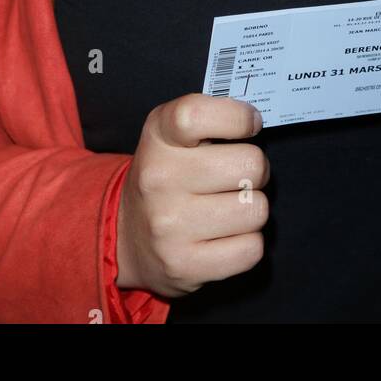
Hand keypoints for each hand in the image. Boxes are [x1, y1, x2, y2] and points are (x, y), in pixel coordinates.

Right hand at [115, 94, 268, 298]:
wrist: (124, 234)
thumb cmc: (164, 175)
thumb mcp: (171, 133)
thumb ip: (209, 118)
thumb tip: (254, 121)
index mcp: (158, 137)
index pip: (198, 114)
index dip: (238, 118)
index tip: (249, 125)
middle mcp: (159, 179)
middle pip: (250, 164)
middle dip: (255, 170)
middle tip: (237, 176)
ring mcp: (169, 226)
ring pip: (256, 209)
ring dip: (251, 209)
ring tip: (228, 207)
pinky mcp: (184, 266)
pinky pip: (251, 249)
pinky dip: (247, 243)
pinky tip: (226, 235)